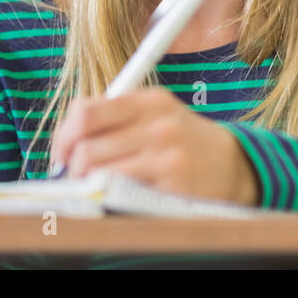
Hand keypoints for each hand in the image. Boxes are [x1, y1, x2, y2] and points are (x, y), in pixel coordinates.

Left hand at [50, 88, 259, 204]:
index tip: (62, 153)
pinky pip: (121, 190)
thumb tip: (67, 139)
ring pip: (97, 170)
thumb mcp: (157, 115)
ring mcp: (166, 153)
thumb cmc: (185, 142)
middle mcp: (158, 122)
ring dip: (87, 184)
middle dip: (72, 167)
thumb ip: (116, 117)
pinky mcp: (173, 182)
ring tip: (96, 187)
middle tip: (77, 177)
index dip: (63, 137)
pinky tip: (116, 196)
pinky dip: (108, 196)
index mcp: (149, 100)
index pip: (86, 112)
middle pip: (85, 146)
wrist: (236, 165)